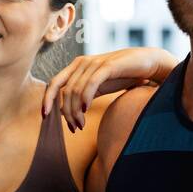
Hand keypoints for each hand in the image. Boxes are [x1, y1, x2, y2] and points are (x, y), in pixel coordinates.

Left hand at [42, 46, 175, 130]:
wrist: (147, 63)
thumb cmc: (123, 75)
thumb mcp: (98, 87)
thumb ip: (82, 96)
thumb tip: (65, 112)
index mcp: (77, 66)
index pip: (54, 83)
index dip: (47, 99)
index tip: (45, 116)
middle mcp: (82, 62)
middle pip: (65, 91)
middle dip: (66, 113)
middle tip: (74, 129)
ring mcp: (94, 63)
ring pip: (75, 90)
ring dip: (75, 112)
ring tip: (81, 126)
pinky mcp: (107, 66)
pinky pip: (90, 84)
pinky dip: (85, 98)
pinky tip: (85, 110)